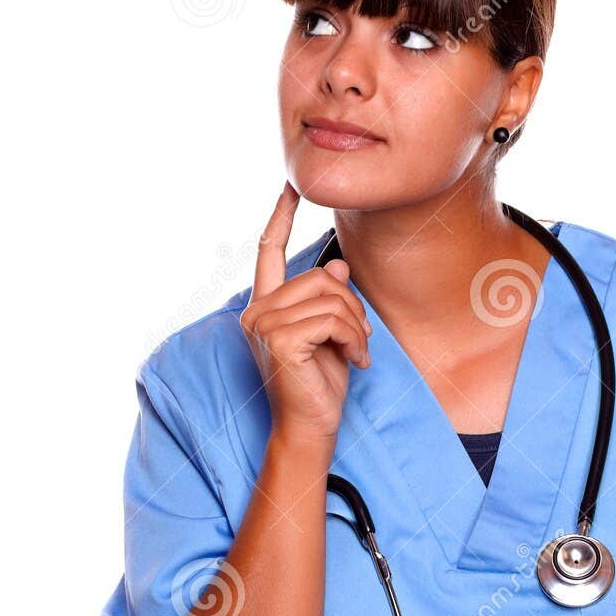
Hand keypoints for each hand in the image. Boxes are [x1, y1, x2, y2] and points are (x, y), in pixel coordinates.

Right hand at [240, 182, 371, 451]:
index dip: (280, 216)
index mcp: (266, 306)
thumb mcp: (332, 334)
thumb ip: (330, 299)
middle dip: (352, 305)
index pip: (267, 251)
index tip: (291, 187)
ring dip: (356, 326)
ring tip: (356, 353)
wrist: (312, 427)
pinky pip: (332, 319)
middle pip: (321, 277)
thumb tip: (339, 266)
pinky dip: (354, 339)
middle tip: (359, 338)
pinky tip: (355, 361)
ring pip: (331, 297)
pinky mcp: (279, 340)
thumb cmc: (320, 385)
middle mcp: (257, 311)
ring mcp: (263, 325)